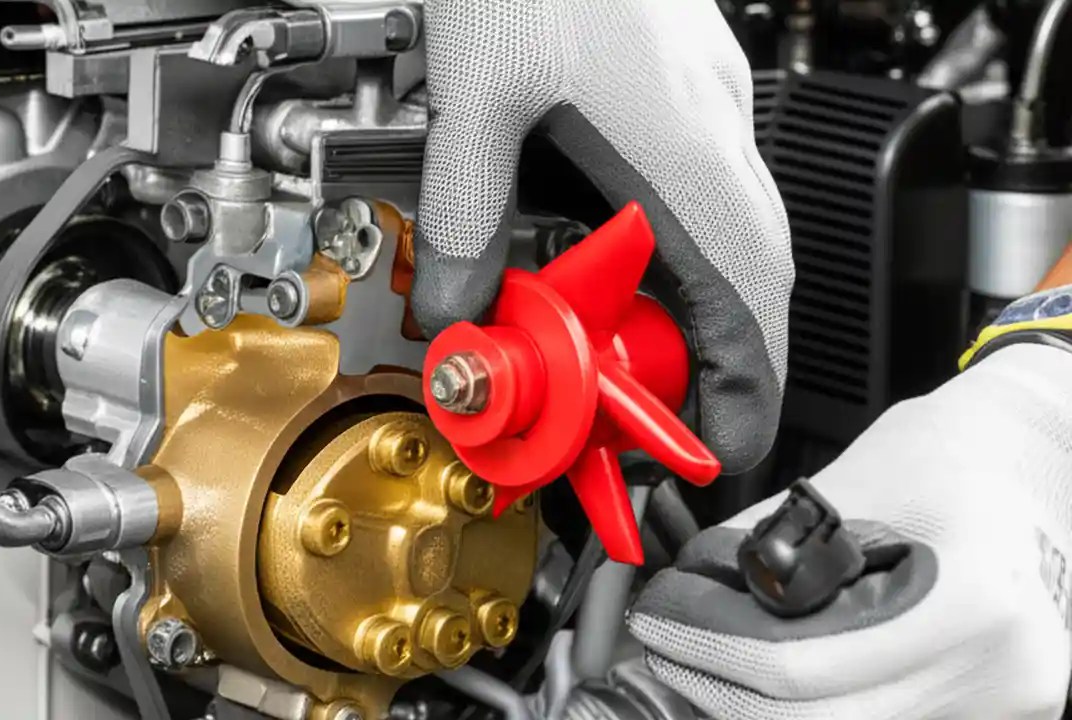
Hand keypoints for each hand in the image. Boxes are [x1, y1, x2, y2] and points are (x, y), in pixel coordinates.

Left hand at [414, 0, 793, 471]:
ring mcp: (705, 111)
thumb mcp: (475, 96)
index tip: (718, 451)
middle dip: (701, 366)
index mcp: (684, 151)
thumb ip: (464, 213)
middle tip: (638, 415)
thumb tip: (455, 309)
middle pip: (739, 285)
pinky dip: (654, 255)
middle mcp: (713, 136)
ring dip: (673, 312)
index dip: (742, 392)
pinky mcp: (677, 95)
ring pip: (717, 242)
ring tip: (608, 356)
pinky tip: (596, 262)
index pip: (746, 304)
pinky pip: (688, 199)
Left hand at [630, 342, 1071, 718]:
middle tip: (669, 647)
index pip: (803, 668)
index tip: (662, 622)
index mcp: (971, 605)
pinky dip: (813, 707)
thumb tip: (693, 585)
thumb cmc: (965, 450)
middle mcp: (1000, 675)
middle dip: (720, 690)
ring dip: (757, 707)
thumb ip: (768, 543)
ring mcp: (1002, 706)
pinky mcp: (989, 713)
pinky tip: (767, 675)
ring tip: (708, 659)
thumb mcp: (857, 478)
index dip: (710, 649)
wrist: (1042, 459)